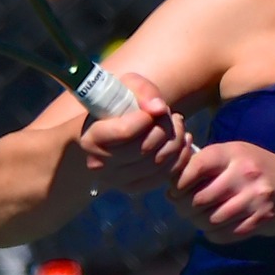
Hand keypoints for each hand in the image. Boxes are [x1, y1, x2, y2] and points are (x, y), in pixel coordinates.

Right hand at [77, 72, 192, 194]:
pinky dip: (181, 156)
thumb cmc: (117, 106)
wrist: (108, 132)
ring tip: (176, 124)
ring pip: (158, 163)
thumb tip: (159, 108)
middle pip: (145, 148)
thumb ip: (143, 91)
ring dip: (176, 140)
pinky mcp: (134, 188)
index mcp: (92, 138)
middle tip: (170, 115)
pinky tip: (183, 140)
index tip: (153, 109)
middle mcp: (100, 164)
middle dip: (165, 127)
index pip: (126, 132)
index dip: (147, 118)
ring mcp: (116, 180)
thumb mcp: (126, 87)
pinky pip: (165, 175)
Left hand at [169, 141, 274, 244]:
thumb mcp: (238, 155)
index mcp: (234, 153)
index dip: (178, 182)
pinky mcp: (259, 220)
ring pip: (210, 219)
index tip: (175, 190)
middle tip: (183, 208)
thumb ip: (208, 161)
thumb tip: (171, 179)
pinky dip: (214, 234)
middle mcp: (245, 173)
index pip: (195, 167)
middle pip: (199, 198)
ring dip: (199, 223)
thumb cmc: (259, 171)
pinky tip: (216, 227)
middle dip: (184, 207)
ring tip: (200, 218)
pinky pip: (224, 233)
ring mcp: (254, 198)